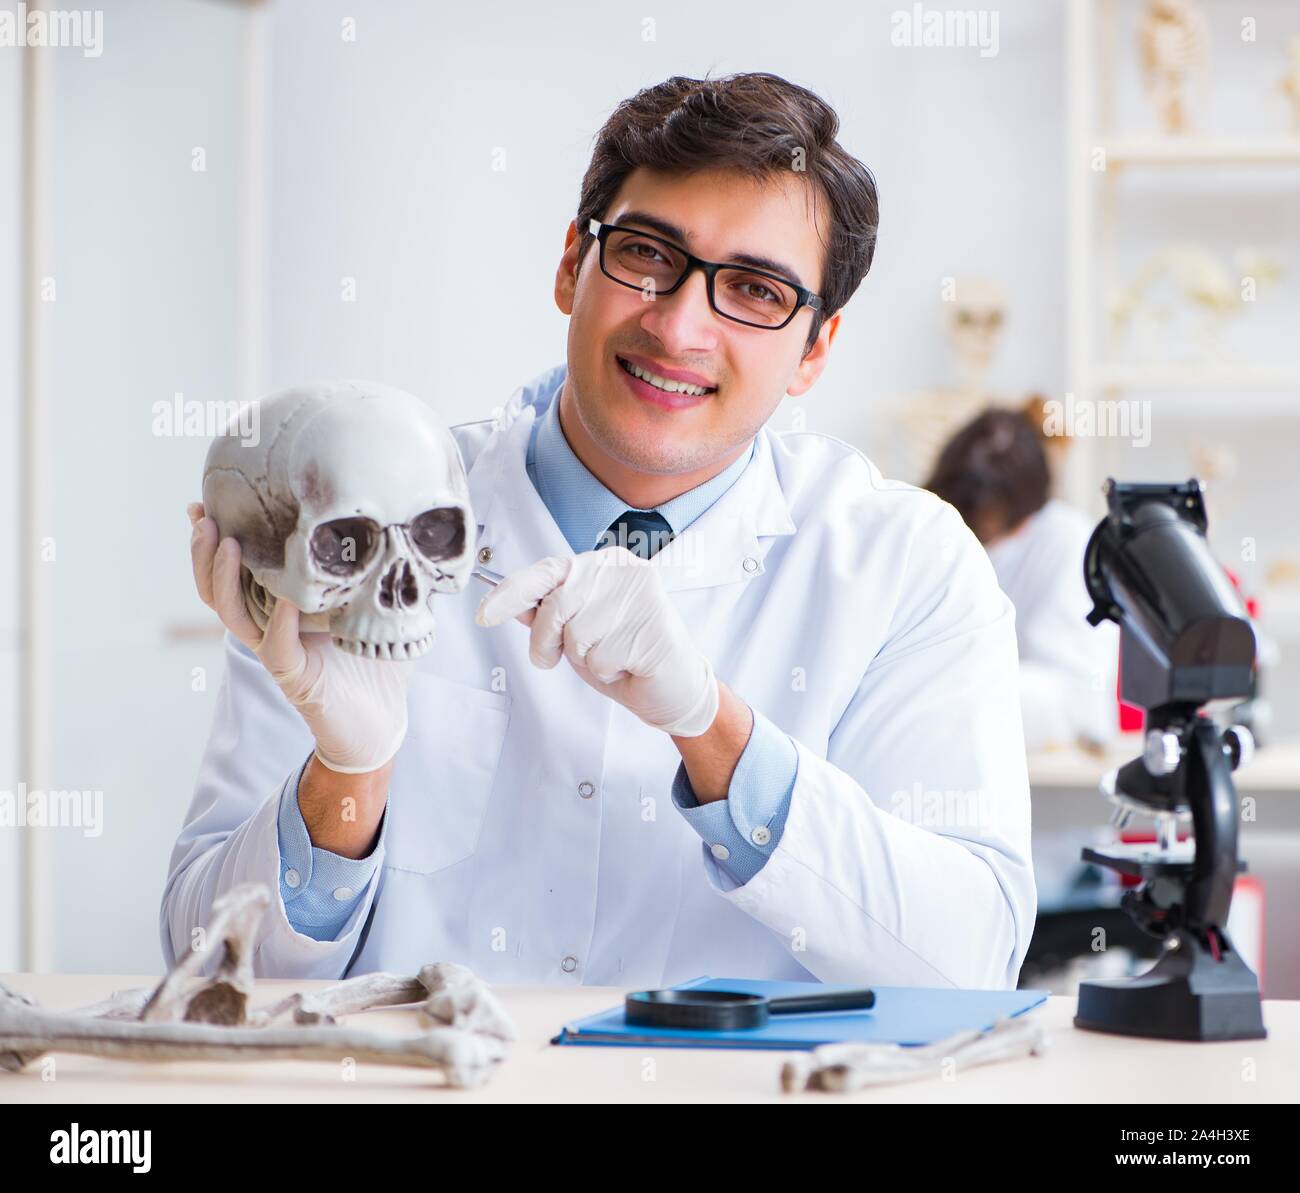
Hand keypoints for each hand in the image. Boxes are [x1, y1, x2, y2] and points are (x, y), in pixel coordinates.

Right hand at [188, 502, 413, 772]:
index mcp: (282, 607)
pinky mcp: (295, 678)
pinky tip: (284, 598)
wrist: (383, 723)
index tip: (205, 502)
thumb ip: (384, 566)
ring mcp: (278, 652)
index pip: (239, 569)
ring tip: (226, 543)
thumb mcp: (380, 602)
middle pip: (220, 588)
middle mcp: (270, 627)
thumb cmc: (377, 662)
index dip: (218, 539)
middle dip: (205, 551)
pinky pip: (276, 647)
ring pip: (233, 614)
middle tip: (202, 515)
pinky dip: (279, 621)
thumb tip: (408, 520)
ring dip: (224, 578)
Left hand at [474, 546, 718, 736]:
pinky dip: (607, 671)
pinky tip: (629, 664)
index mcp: (604, 564)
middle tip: (559, 657)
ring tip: (611, 656)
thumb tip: (506, 603)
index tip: (484, 614)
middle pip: (556, 605)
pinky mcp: (651, 626)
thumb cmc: (625, 656)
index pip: (548, 570)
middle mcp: (623, 570)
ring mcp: (640, 596)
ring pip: (576, 634)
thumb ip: (546, 613)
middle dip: (547, 641)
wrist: (674, 688)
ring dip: (584, 659)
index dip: (511, 593)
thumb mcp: (576, 633)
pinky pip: (599, 658)